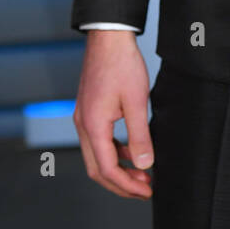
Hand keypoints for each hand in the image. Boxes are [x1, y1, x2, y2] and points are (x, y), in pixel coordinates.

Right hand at [73, 30, 153, 198]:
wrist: (108, 38)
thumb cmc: (122, 65)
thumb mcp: (137, 101)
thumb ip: (139, 136)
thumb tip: (144, 164)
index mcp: (93, 126)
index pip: (107, 169)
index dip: (127, 185)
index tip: (147, 190)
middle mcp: (83, 125)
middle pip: (97, 169)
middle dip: (121, 183)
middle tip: (145, 189)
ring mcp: (83, 118)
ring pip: (97, 156)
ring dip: (118, 168)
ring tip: (143, 172)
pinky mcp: (88, 111)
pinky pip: (98, 141)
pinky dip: (115, 151)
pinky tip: (132, 151)